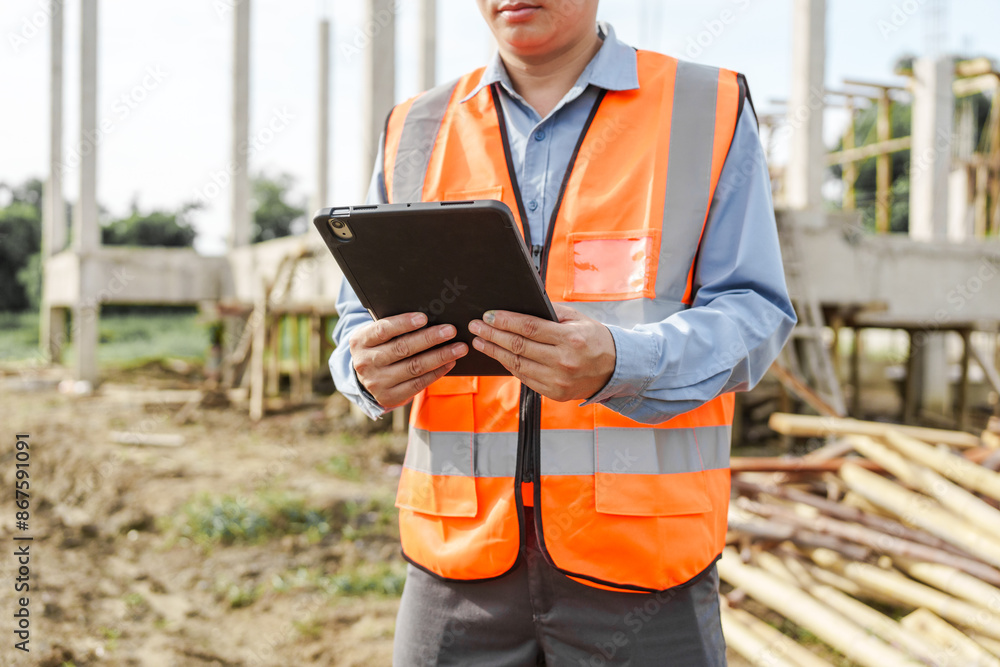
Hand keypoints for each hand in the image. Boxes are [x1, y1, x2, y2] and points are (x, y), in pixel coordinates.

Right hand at [350, 312, 467, 409]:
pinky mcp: (389, 397)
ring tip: (459, 348)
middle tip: (451, 330)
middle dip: (429, 339)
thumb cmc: (379, 346)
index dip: (404, 323)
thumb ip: (395, 327)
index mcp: (360, 341)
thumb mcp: (377, 335)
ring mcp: (376, 383)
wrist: (366, 376)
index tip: (425, 317)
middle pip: (402, 349)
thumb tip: (430, 318)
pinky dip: (437, 372)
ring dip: (440, 356)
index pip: (383, 330)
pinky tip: (450, 362)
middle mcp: (365, 363)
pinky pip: (418, 384)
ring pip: (413, 367)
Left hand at [468, 305, 615, 401]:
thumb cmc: (594, 339)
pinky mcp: (554, 393)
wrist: (614, 369)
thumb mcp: (577, 319)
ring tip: (480, 342)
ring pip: (517, 364)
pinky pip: (525, 377)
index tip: (488, 316)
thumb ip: (550, 313)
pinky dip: (509, 365)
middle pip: (518, 346)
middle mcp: (563, 362)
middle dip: (492, 335)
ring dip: (494, 352)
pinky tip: (498, 355)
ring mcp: (557, 381)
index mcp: (570, 339)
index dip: (505, 321)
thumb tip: (519, 307)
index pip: (529, 328)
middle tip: (475, 327)